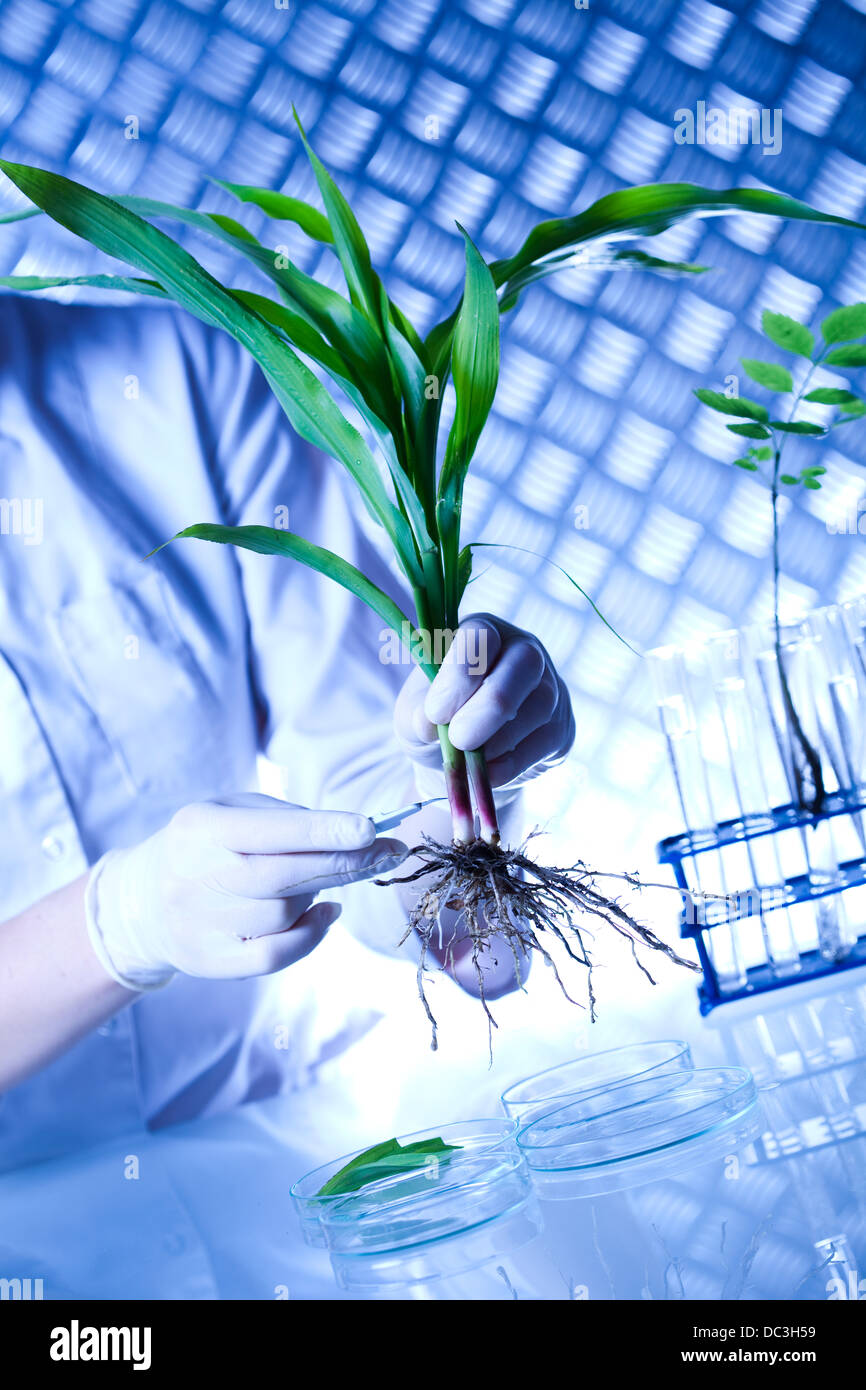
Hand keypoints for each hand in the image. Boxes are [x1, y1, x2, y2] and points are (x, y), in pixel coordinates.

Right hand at [84, 793, 406, 989]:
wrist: (144, 902)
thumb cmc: (207, 847)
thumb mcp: (231, 812)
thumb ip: (285, 819)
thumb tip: (355, 835)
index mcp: (201, 829)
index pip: (268, 832)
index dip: (321, 831)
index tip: (369, 829)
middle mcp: (196, 876)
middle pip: (283, 876)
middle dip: (344, 862)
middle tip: (391, 851)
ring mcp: (202, 925)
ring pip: (283, 913)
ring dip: (318, 893)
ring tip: (322, 878)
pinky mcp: (212, 962)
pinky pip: (275, 956)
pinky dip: (310, 936)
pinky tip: (326, 915)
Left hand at [395, 613, 574, 786]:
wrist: (467, 756)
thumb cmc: (439, 719)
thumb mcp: (413, 713)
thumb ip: (415, 715)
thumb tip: (427, 722)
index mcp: (483, 631)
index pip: (480, 636)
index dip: (459, 675)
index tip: (436, 713)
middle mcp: (523, 649)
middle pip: (524, 663)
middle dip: (489, 707)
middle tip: (460, 739)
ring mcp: (550, 686)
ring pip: (540, 705)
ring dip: (500, 739)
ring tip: (470, 758)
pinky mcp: (560, 726)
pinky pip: (546, 741)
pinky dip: (513, 763)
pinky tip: (488, 771)